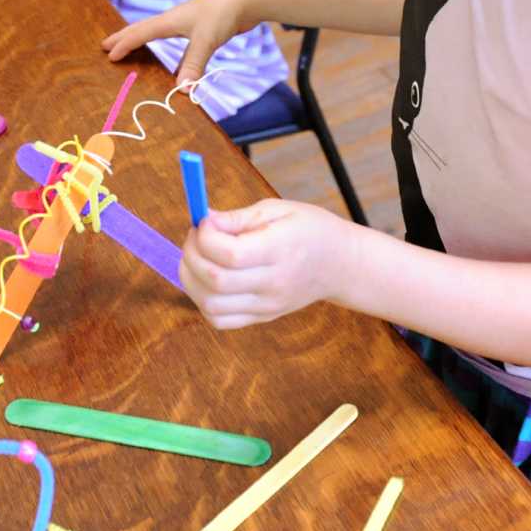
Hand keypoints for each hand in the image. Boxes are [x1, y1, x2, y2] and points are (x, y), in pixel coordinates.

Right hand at [101, 0, 247, 85]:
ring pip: (155, 32)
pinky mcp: (198, 29)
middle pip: (141, 28)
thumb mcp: (206, 41)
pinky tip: (167, 60)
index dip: (124, 44)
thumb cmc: (223, 15)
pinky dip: (162, 48)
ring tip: (128, 46)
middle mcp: (173, 20)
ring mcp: (185, 23)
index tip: (108, 55)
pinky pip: (171, 39)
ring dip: (140, 40)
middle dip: (123, 37)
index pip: (140, 33)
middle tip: (104, 44)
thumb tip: (181, 90)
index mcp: (169, 20)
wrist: (245, 0)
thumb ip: (193, 64)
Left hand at [181, 198, 349, 328]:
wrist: (340, 264)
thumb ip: (237, 218)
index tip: (205, 221)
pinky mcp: (262, 317)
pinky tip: (207, 278)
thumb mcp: (278, 210)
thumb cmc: (309, 229)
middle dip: (191, 254)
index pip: (230, 255)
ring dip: (191, 279)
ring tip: (198, 257)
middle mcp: (273, 284)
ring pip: (210, 305)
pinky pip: (219, 320)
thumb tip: (204, 220)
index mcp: (279, 251)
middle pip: (215, 281)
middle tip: (196, 236)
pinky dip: (202, 300)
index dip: (205, 236)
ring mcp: (267, 306)